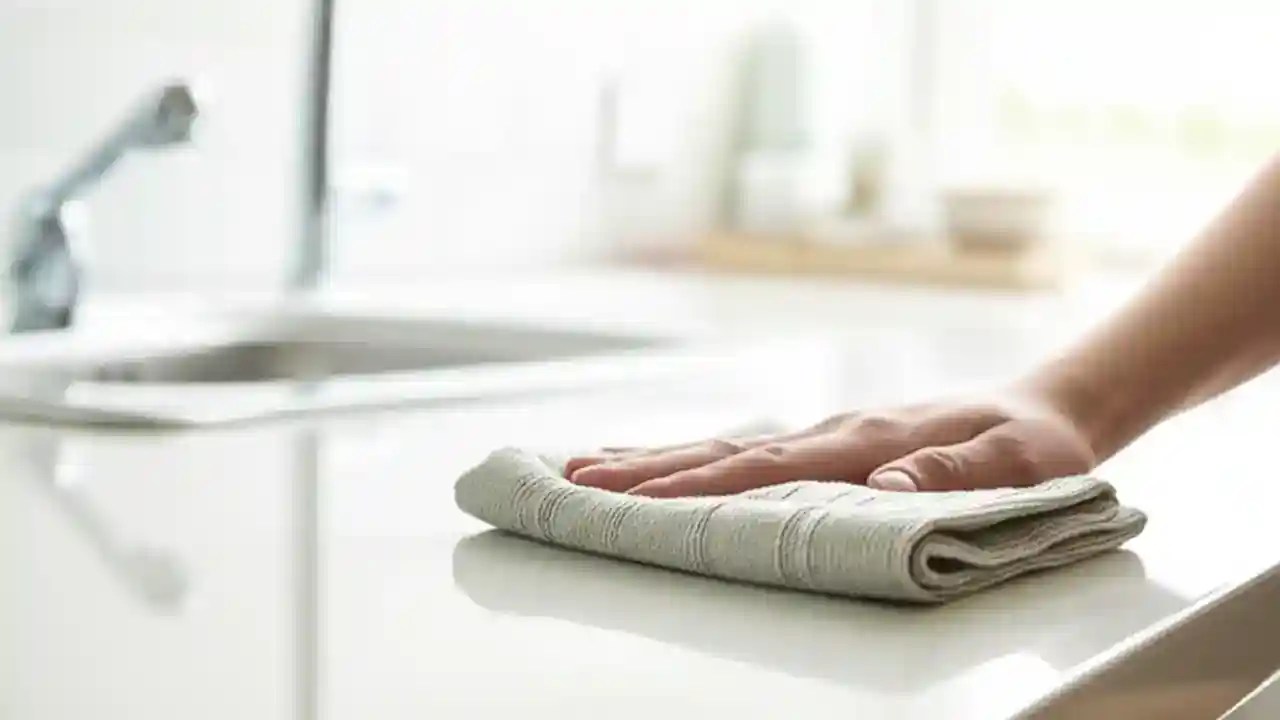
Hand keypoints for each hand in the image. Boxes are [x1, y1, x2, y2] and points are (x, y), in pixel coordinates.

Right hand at [566, 387, 1096, 496]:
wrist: (1045, 408)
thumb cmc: (1035, 448)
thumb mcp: (1021, 466)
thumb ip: (958, 476)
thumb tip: (886, 489)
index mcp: (870, 443)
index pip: (768, 469)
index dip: (699, 485)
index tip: (635, 496)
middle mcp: (836, 432)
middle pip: (726, 451)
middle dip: (649, 470)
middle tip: (575, 481)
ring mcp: (827, 434)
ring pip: (727, 446)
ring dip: (656, 459)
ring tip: (588, 468)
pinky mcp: (829, 442)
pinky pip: (747, 449)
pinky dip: (694, 455)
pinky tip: (659, 460)